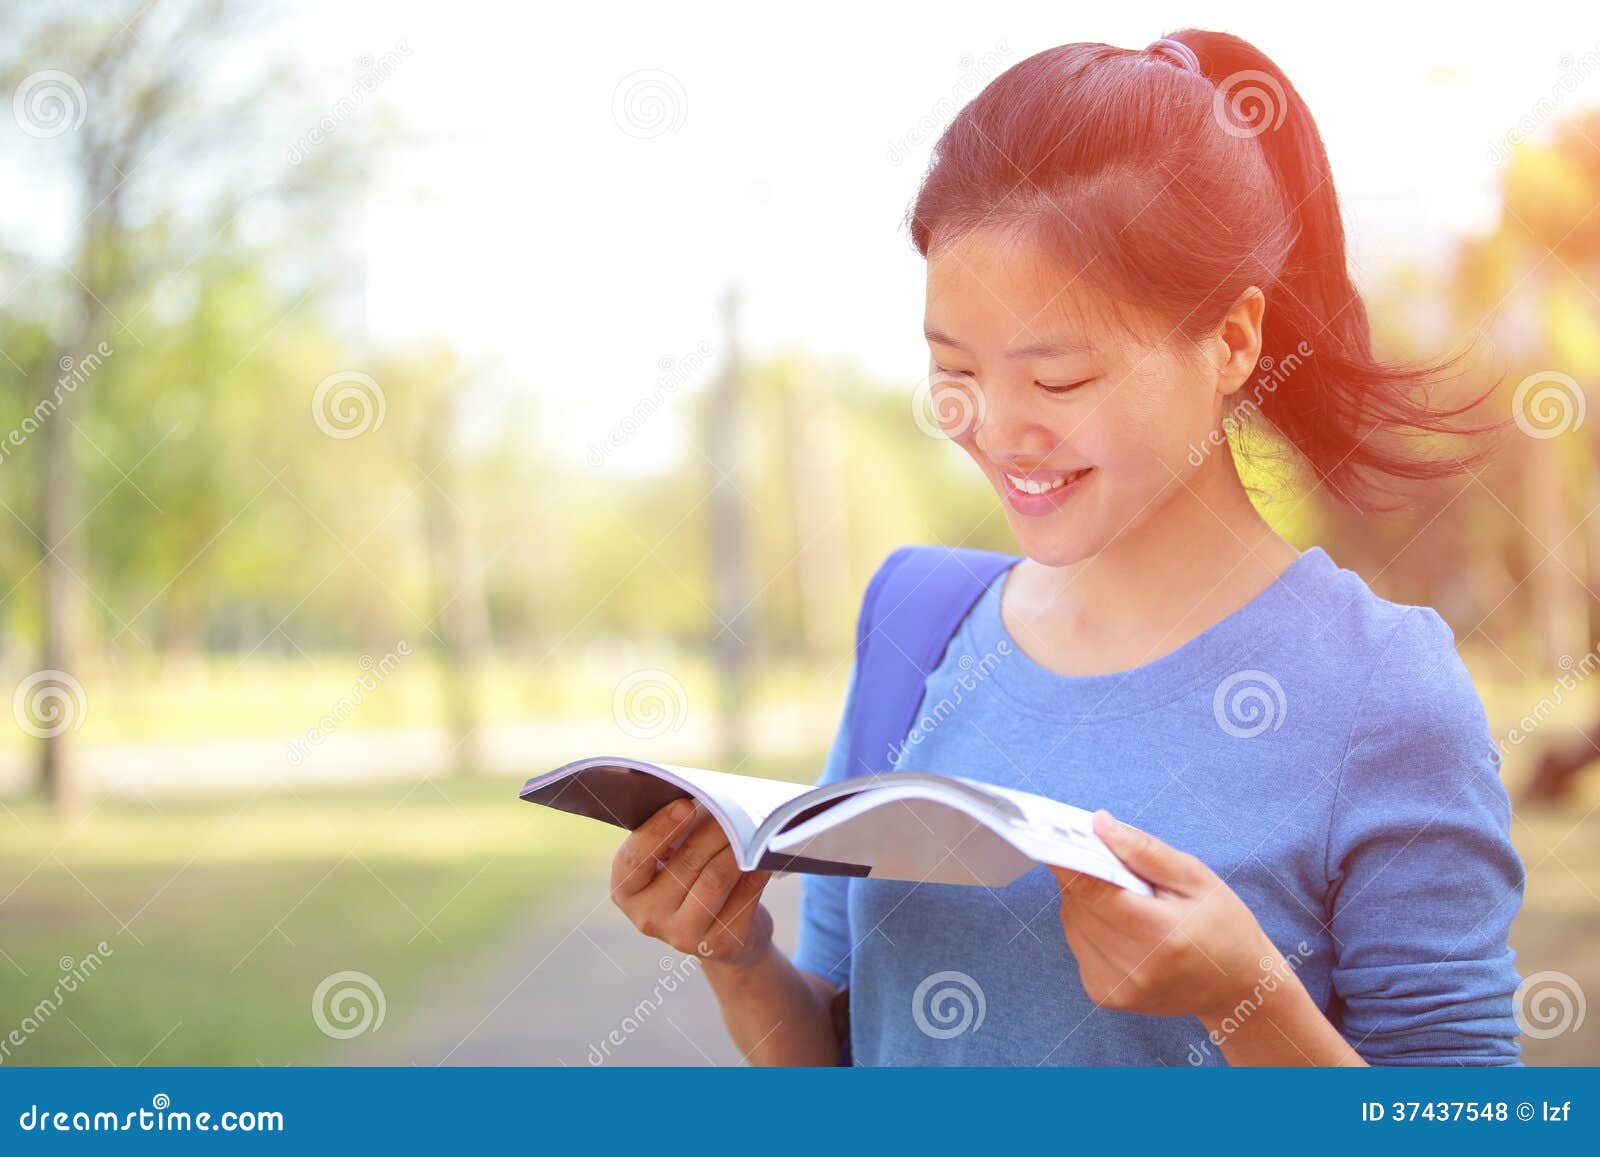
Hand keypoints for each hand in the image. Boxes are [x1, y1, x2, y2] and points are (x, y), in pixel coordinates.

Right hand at [610, 798, 774, 969]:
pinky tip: (764, 853)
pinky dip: (757, 870)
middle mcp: (648, 917)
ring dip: (737, 846)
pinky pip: (744, 896)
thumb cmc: (689, 879)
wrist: (720, 933)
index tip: (685, 804)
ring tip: (751, 825)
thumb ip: (674, 834)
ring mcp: (683, 935)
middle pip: (685, 862)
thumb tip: (707, 801)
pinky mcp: (720, 943)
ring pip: (716, 878)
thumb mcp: (669, 861)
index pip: (633, 859)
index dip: (658, 829)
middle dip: (713, 828)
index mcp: (626, 891)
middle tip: (733, 806)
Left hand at [1050, 810, 1286, 1021]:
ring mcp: (1116, 987)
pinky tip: (1121, 925)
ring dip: (1086, 901)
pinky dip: (1089, 926)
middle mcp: (1132, 967)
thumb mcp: (1195, 877)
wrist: (1236, 988)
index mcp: (1160, 934)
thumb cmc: (1223, 926)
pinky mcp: (1104, 996)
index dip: (1067, 858)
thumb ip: (1144, 850)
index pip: (1091, 889)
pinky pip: (1077, 943)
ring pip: (1071, 921)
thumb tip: (1098, 824)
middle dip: (1084, 875)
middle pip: (1076, 903)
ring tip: (1126, 900)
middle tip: (1112, 866)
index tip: (1054, 834)